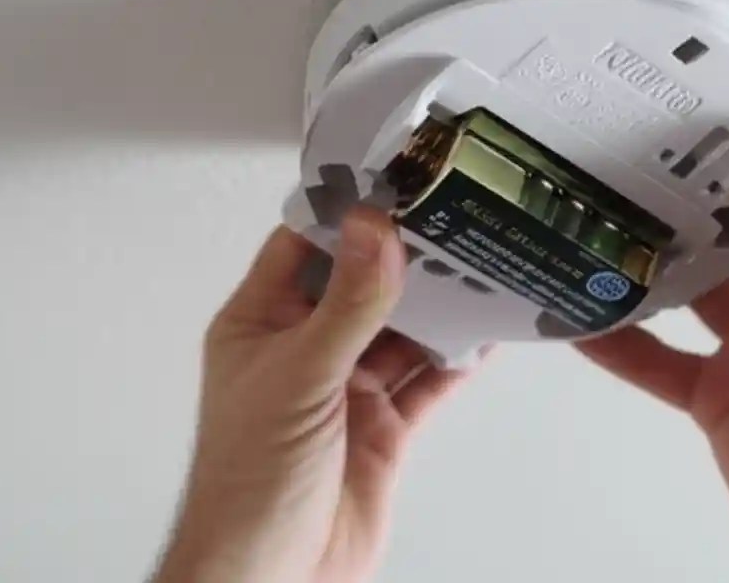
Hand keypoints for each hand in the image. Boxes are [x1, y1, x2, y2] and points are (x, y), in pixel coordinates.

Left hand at [154, 208, 479, 582]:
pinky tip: (480, 339)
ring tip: (477, 271)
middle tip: (451, 222)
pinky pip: (427, 381)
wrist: (275, 576)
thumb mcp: (300, 377)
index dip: (345, 213)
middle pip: (362, 285)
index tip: (391, 184)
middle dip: (405, 259)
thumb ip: (346, 305)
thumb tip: (373, 231)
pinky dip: (456, 361)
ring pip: (403, 332)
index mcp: (261, 325)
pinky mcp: (383, 428)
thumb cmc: (248, 487)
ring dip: (438, 307)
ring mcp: (347, 390)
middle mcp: (305, 351)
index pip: (303, 245)